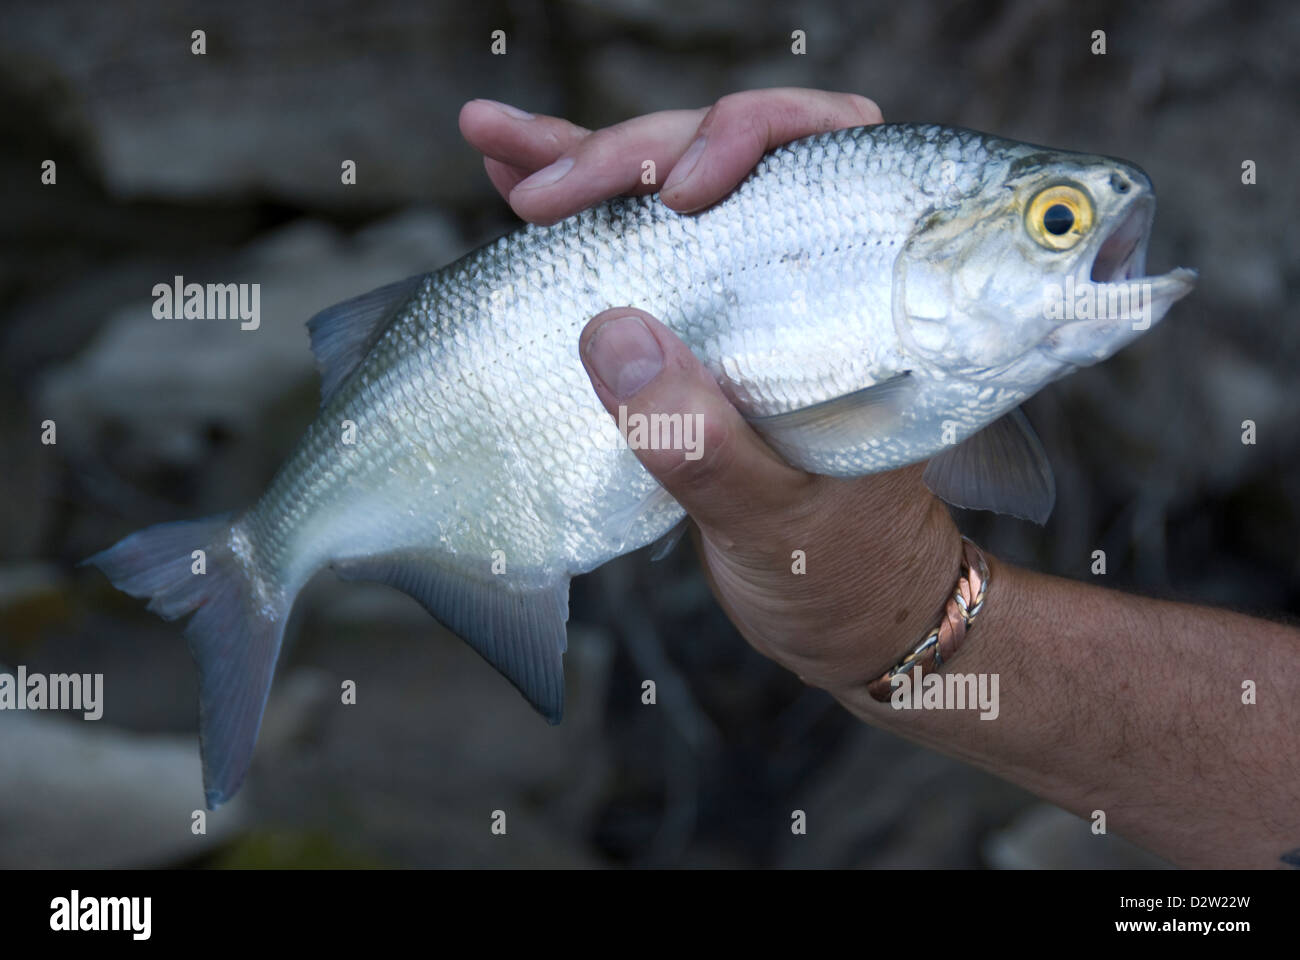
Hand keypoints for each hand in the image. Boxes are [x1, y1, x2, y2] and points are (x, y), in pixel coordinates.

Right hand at [460, 89, 960, 695]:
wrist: (845, 620)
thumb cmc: (843, 571)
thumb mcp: (779, 520)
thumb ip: (703, 441)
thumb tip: (610, 335)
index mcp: (861, 296)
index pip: (825, 155)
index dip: (750, 137)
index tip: (679, 192)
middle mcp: (805, 277)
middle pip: (723, 162)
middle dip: (628, 155)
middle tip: (541, 190)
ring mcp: (744, 301)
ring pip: (663, 199)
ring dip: (576, 160)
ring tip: (490, 138)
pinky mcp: (696, 336)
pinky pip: (630, 261)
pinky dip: (572, 223)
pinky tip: (509, 189)